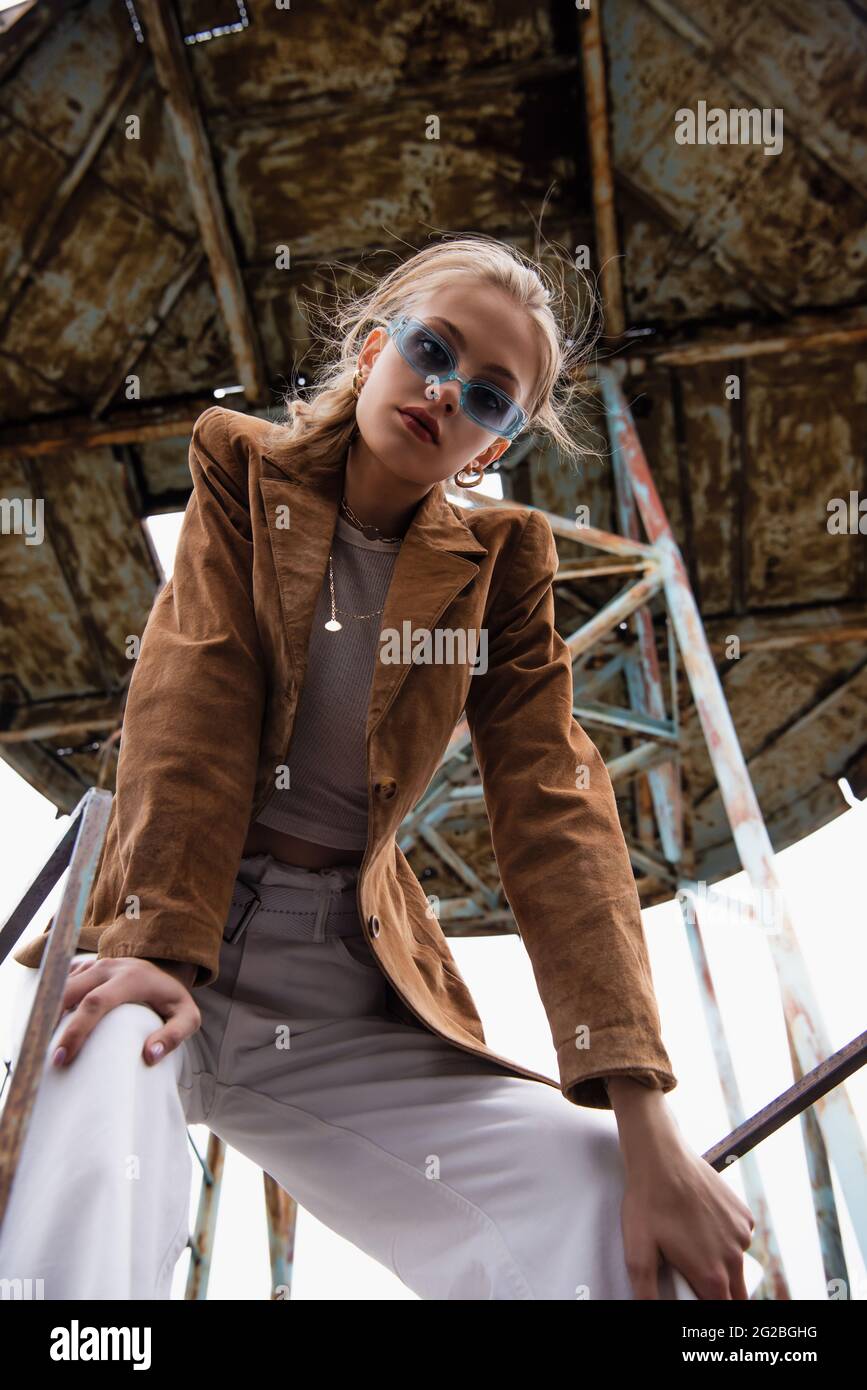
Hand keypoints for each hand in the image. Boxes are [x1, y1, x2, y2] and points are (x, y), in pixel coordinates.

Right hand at [51, 956, 201, 1068]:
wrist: (166, 966)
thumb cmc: (173, 998)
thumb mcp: (188, 1016)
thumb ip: (174, 1036)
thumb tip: (149, 1056)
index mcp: (131, 979)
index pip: (95, 1003)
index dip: (77, 1029)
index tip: (63, 1057)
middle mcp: (109, 968)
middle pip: (69, 993)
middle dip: (51, 1023)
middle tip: (43, 1056)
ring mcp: (94, 965)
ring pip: (60, 986)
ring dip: (47, 1014)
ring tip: (40, 1044)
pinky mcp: (85, 967)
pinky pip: (61, 984)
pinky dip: (51, 1004)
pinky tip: (47, 1028)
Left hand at [620, 1119, 755, 1299]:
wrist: (661, 1155)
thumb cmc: (647, 1201)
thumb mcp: (637, 1253)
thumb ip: (646, 1293)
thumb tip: (648, 1312)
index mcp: (712, 1275)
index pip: (721, 1312)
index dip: (706, 1308)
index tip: (692, 1294)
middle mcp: (734, 1257)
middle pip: (735, 1295)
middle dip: (717, 1294)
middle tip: (691, 1276)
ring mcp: (742, 1233)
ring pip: (737, 1265)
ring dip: (722, 1265)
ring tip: (692, 1246)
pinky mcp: (743, 1213)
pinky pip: (740, 1238)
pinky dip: (727, 1240)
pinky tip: (703, 1226)